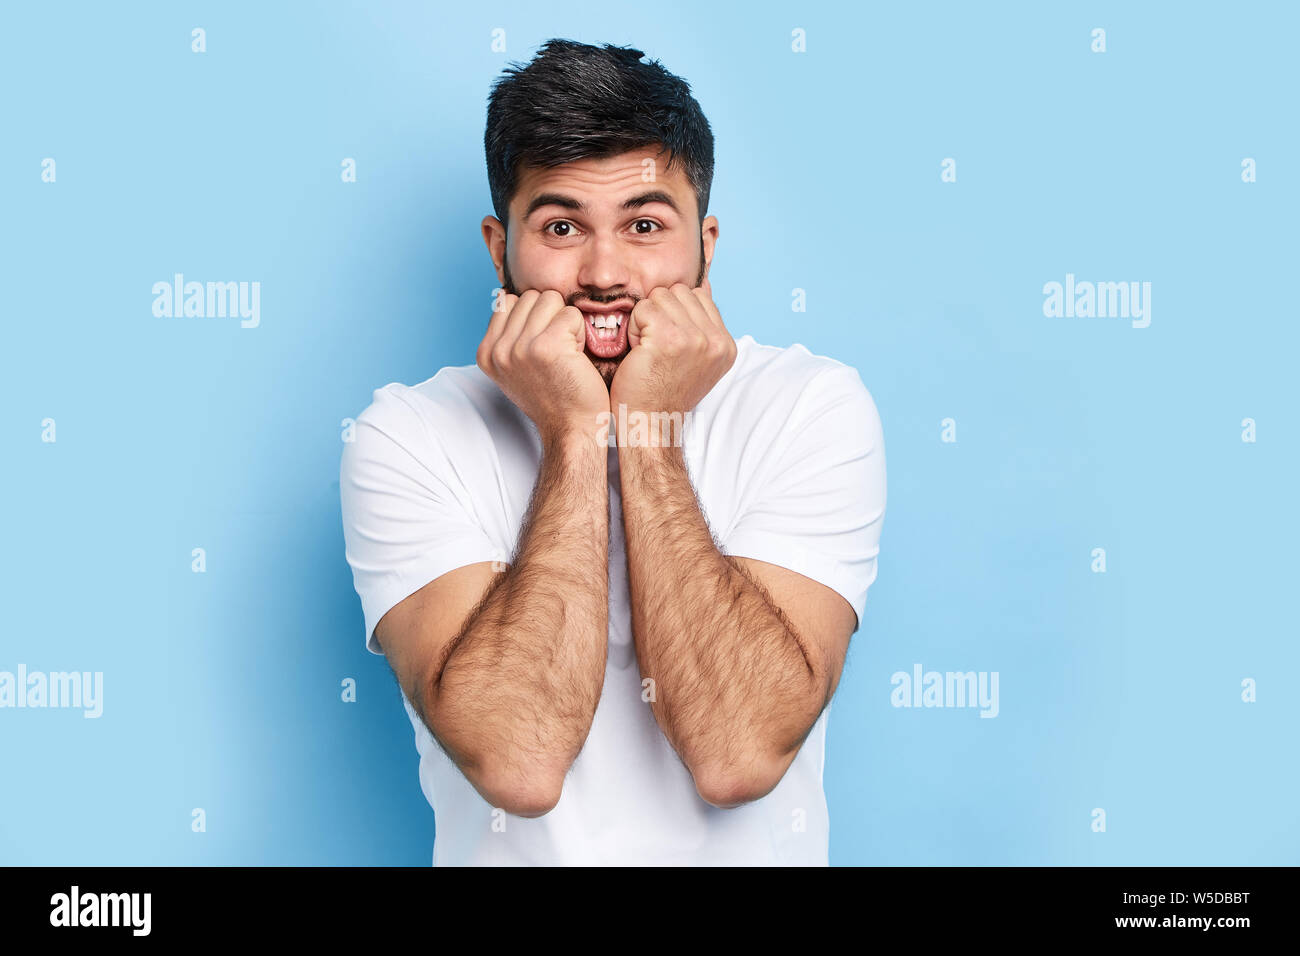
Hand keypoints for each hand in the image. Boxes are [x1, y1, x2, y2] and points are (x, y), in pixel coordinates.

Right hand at [477, 289, 609, 445]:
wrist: (572, 428)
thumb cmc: (553, 396)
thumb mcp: (516, 366)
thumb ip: (508, 334)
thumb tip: (506, 294)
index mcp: (486, 353)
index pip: (508, 300)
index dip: (532, 317)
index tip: (540, 347)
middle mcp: (498, 350)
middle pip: (530, 296)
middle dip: (549, 317)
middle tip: (557, 351)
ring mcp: (519, 348)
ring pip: (550, 299)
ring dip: (565, 322)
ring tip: (566, 352)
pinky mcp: (546, 346)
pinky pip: (570, 313)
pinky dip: (579, 332)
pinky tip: (576, 356)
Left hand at [611, 276, 735, 416]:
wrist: (649, 423)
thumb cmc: (663, 391)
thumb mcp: (696, 357)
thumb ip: (703, 321)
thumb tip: (705, 283)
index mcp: (725, 344)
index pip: (699, 295)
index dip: (676, 313)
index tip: (670, 344)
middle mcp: (716, 341)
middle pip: (679, 291)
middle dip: (661, 313)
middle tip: (656, 348)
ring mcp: (696, 339)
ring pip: (660, 296)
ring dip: (646, 320)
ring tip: (648, 350)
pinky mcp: (669, 338)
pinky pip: (643, 308)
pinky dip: (634, 328)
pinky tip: (639, 352)